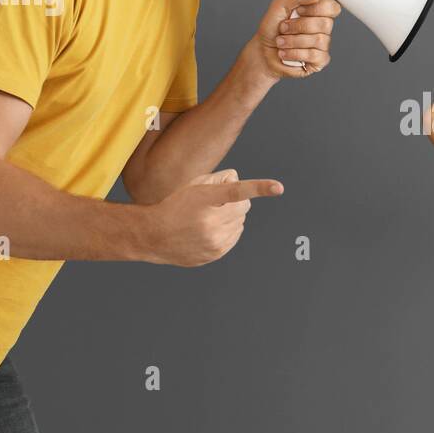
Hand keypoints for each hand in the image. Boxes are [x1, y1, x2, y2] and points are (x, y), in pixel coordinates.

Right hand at [145, 169, 282, 266]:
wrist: (154, 236)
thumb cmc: (176, 206)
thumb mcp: (194, 186)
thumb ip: (220, 179)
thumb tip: (240, 179)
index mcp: (205, 200)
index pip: (236, 191)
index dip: (259, 188)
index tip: (279, 187)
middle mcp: (211, 222)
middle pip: (244, 207)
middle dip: (235, 203)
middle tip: (214, 205)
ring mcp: (214, 241)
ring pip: (241, 223)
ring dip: (232, 218)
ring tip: (208, 218)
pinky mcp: (216, 253)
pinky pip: (236, 236)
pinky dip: (228, 230)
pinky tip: (210, 230)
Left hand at [250, 0, 342, 79]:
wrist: (262, 51)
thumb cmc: (271, 28)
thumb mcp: (280, 5)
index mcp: (316, 11)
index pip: (332, 6)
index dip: (316, 8)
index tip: (299, 10)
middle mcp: (322, 27)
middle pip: (325, 23)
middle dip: (299, 26)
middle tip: (284, 27)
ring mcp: (323, 44)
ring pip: (319, 40)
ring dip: (293, 41)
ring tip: (281, 42)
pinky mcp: (319, 59)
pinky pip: (314, 55)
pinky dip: (295, 53)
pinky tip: (286, 52)